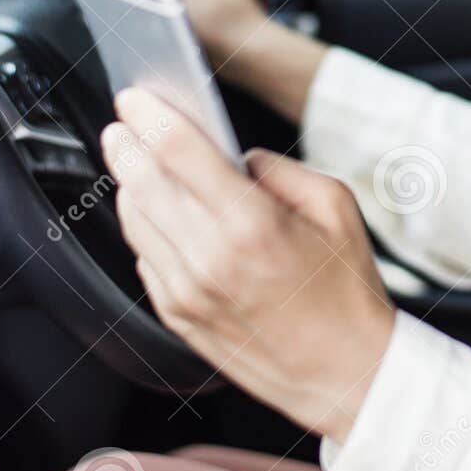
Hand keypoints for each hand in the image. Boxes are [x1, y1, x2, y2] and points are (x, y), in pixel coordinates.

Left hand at [101, 87, 395, 441]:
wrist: (346, 373)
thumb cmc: (348, 292)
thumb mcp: (336, 208)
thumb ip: (281, 170)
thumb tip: (237, 157)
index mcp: (251, 223)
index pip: (178, 151)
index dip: (149, 116)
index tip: (135, 97)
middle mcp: (209, 258)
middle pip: (142, 183)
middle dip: (127, 146)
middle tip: (123, 126)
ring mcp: (187, 292)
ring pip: (135, 222)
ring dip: (131, 186)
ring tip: (137, 166)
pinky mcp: (178, 317)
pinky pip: (145, 259)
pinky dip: (146, 231)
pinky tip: (161, 218)